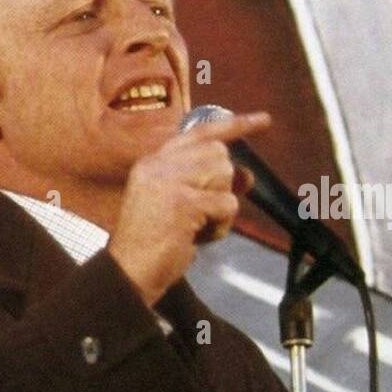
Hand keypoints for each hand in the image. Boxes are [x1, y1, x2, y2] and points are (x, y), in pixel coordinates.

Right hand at [107, 111, 268, 308]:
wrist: (129, 272)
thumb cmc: (153, 244)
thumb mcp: (181, 206)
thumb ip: (209, 185)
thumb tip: (248, 175)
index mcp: (152, 163)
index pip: (199, 132)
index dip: (234, 125)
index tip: (262, 120)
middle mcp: (158, 165)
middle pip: (218, 154)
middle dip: (221, 184)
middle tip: (202, 212)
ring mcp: (169, 180)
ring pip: (225, 176)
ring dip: (220, 207)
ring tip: (194, 226)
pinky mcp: (183, 201)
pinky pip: (226, 204)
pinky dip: (220, 226)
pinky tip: (197, 237)